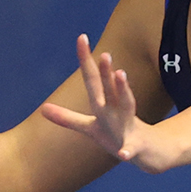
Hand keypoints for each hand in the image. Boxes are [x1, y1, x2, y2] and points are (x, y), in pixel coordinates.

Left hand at [39, 34, 177, 173]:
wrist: (148, 153)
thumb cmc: (117, 136)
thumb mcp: (90, 128)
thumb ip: (67, 118)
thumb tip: (42, 109)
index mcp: (103, 105)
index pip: (93, 79)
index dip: (86, 60)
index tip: (81, 37)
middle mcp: (116, 111)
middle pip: (109, 89)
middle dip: (105, 72)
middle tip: (103, 53)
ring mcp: (126, 127)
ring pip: (126, 106)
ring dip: (123, 90)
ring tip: (120, 74)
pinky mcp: (134, 146)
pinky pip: (131, 148)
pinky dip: (128, 150)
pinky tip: (125, 154)